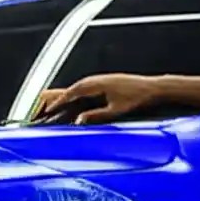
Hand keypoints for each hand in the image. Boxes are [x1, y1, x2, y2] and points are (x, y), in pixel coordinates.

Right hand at [39, 74, 164, 124]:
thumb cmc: (137, 98)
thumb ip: (96, 115)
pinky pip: (86, 87)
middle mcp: (98, 79)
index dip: (59, 100)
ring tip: (57, 105)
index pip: (73, 92)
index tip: (48, 109)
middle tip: (46, 108)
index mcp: (98, 84)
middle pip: (72, 88)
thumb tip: (79, 120)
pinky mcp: (107, 82)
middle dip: (58, 97)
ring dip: (67, 95)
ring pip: (79, 87)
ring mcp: (102, 80)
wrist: (153, 88)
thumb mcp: (116, 111)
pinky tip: (75, 101)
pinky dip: (77, 94)